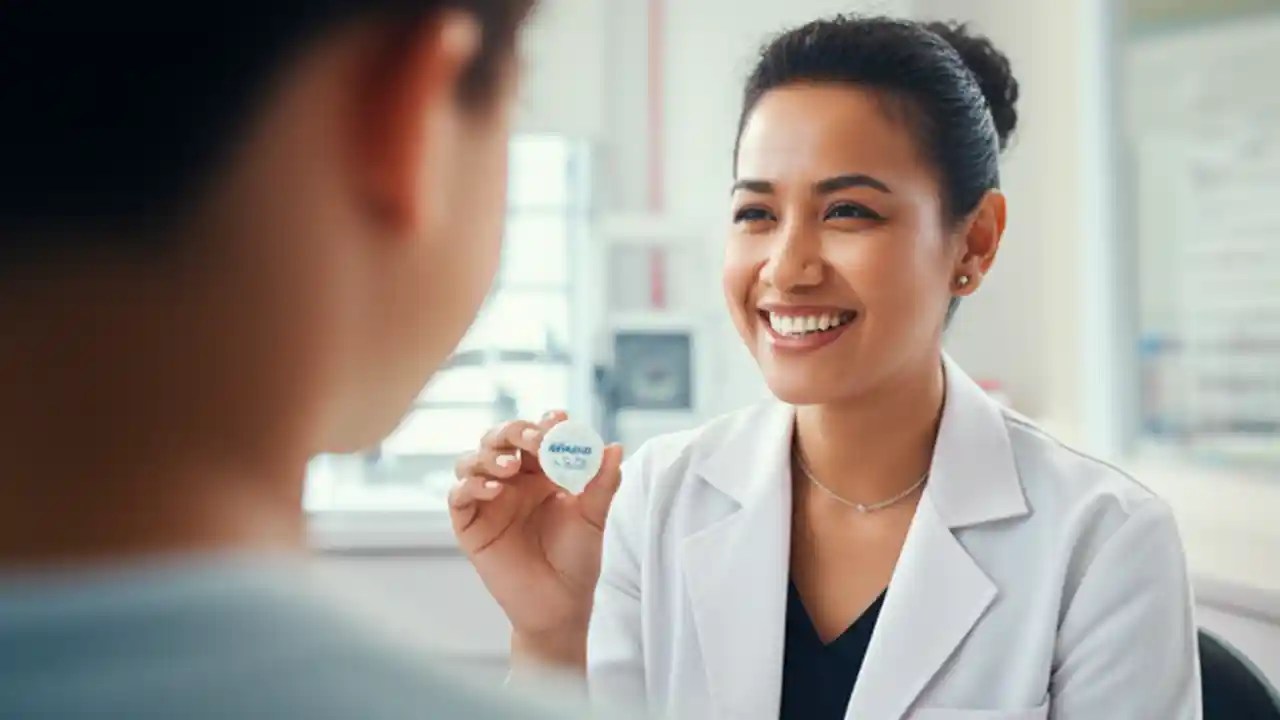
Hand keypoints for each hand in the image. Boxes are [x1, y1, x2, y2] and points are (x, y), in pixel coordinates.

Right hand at [450, 411, 623, 644]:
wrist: (560, 604)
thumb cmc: (576, 559)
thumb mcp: (593, 518)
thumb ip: (602, 483)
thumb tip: (615, 447)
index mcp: (540, 474)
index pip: (534, 436)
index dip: (544, 424)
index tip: (559, 420)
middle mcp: (510, 482)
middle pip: (498, 439)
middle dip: (514, 432)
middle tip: (535, 440)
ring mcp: (487, 502)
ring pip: (471, 461)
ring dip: (489, 456)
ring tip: (511, 468)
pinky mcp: (470, 526)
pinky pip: (459, 497)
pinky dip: (471, 485)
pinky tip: (494, 489)